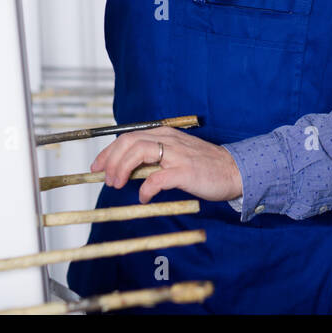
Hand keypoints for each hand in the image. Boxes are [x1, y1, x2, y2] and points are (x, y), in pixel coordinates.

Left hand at [93, 126, 242, 203]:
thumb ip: (155, 159)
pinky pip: (157, 178)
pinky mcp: (185, 171)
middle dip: (111, 159)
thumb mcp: (177, 155)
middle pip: (129, 141)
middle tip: (105, 178)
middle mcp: (169, 140)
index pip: (128, 136)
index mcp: (165, 135)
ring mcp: (177, 154)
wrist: (235, 171)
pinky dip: (146, 189)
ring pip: (139, 152)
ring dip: (122, 169)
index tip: (97, 166)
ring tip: (118, 184)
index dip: (108, 151)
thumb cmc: (204, 166)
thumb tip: (128, 171)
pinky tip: (144, 198)